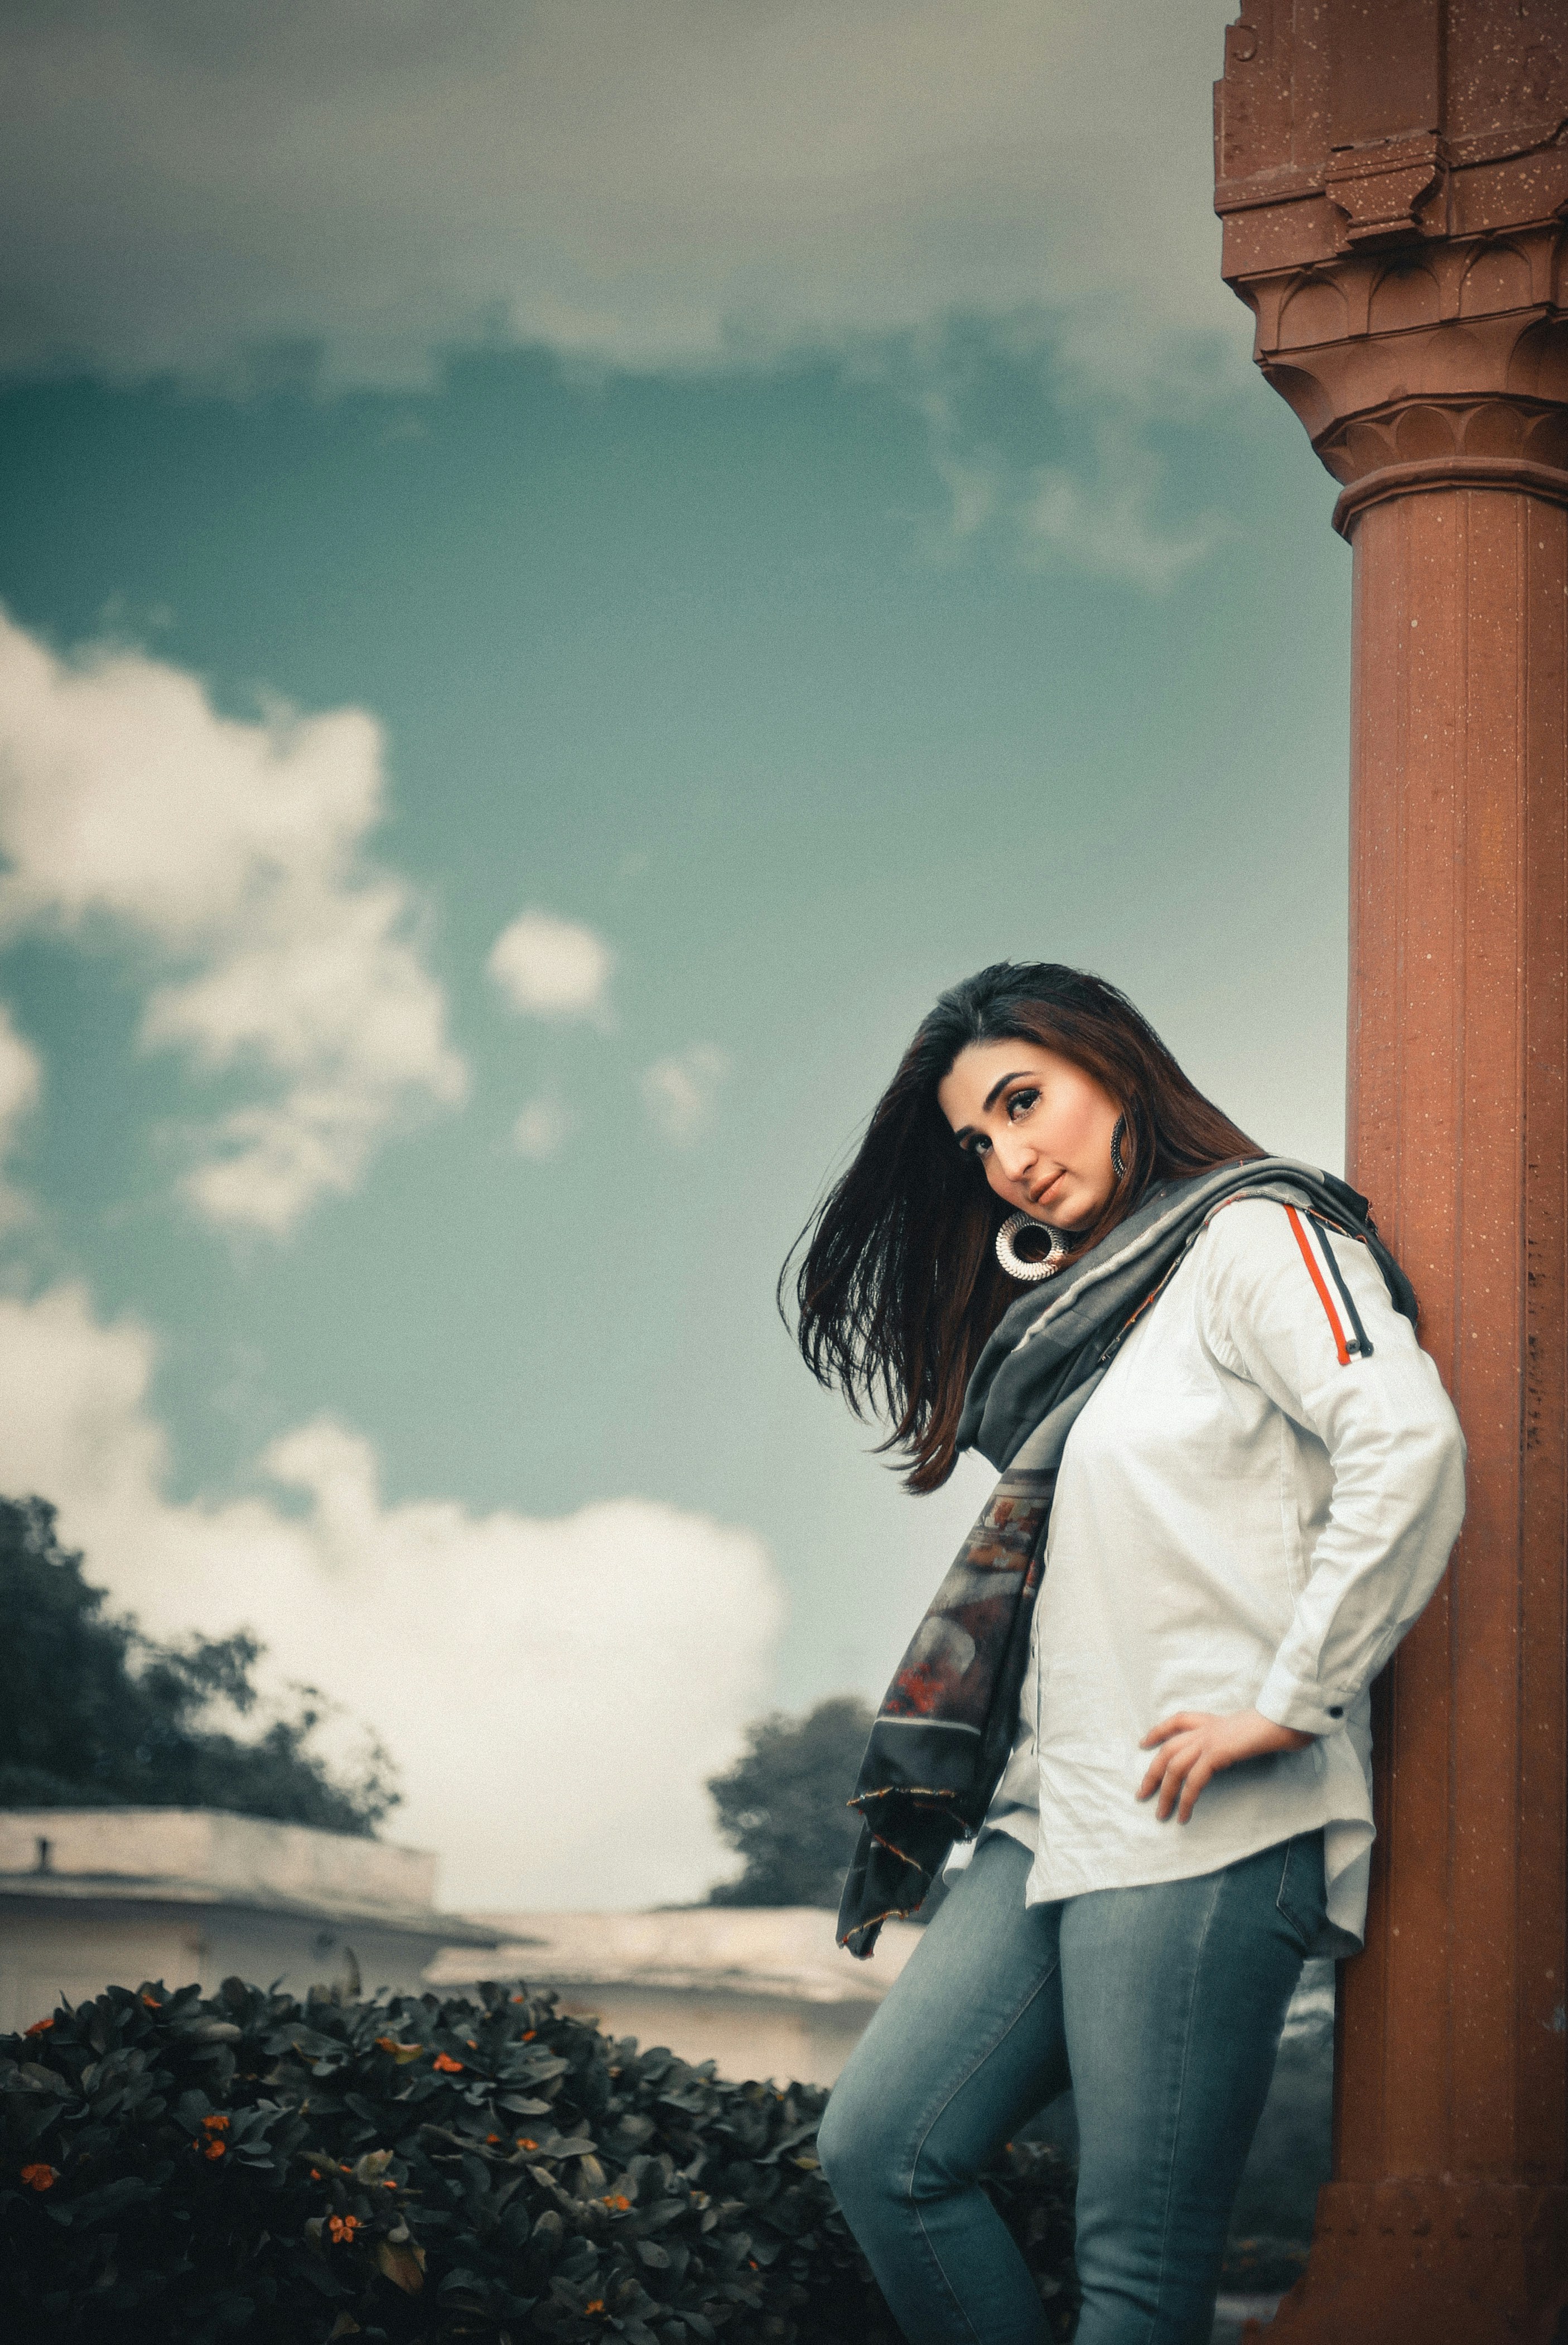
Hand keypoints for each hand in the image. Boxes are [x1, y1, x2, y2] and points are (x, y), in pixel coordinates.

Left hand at [1136, 1708, 1314, 1823]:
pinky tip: (1184, 1815)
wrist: (1287, 1719)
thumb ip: (1236, 1739)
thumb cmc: (1277, 1725)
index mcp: (1213, 1721)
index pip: (1177, 1721)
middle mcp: (1206, 1728)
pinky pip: (1194, 1781)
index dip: (1158, 1731)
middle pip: (1168, 1749)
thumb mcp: (1250, 1731)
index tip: (1145, 1743)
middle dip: (1151, 1773)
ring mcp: (1209, 1739)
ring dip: (1165, 1793)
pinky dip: (1186, 1800)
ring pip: (1174, 1767)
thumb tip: (1236, 1750)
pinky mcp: (1217, 1753)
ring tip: (1161, 1814)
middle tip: (1142, 1793)